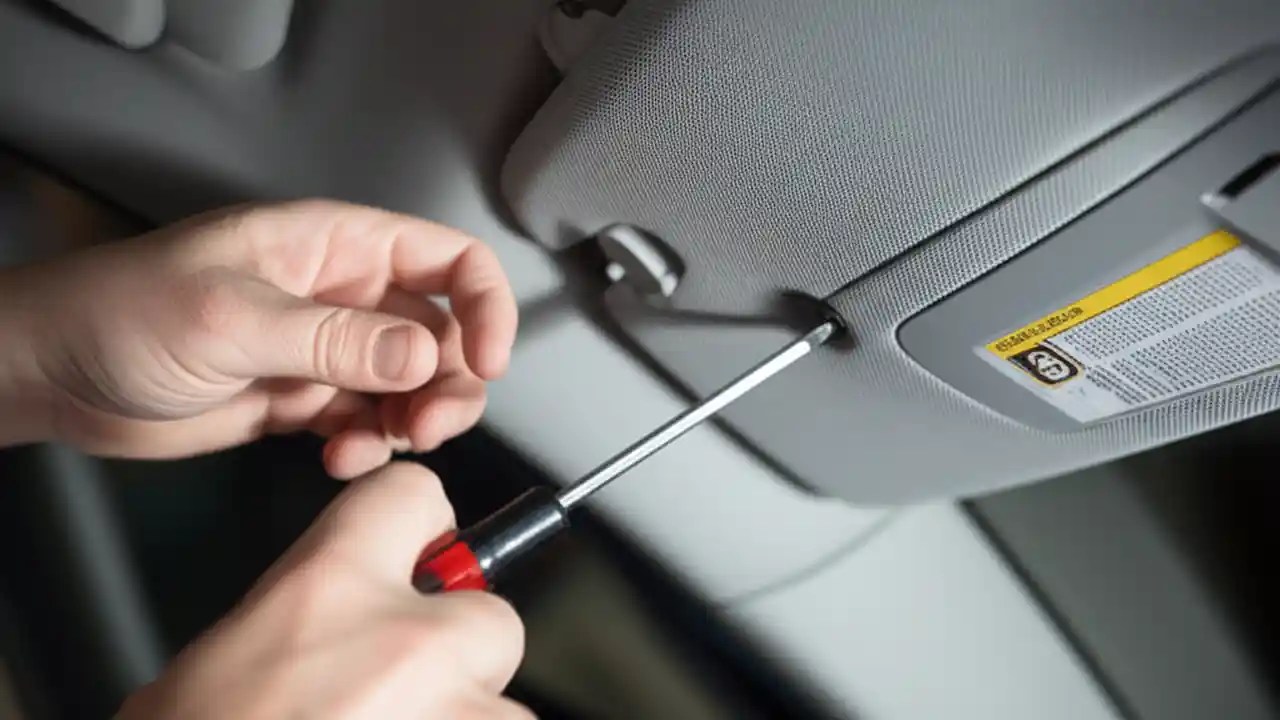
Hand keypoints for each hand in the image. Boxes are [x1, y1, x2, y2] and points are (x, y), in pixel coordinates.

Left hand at [0, 200, 516, 476]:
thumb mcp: (232, 319)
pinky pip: (367, 423)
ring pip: (412, 386)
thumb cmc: (121, 311)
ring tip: (381, 445)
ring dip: (413, 422)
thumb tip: (425, 359)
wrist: (53, 373)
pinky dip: (369, 447)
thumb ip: (334, 341)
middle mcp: (343, 296)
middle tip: (426, 426)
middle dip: (451, 383)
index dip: (484, 305)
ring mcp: (325, 351)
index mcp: (336, 247)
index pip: (447, 260)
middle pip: (443, 334)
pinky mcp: (303, 401)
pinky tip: (340, 459)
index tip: (489, 361)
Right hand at [117, 462, 531, 718]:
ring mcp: (454, 712)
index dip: (422, 532)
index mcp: (326, 587)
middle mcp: (405, 639)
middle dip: (461, 661)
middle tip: (402, 699)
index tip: (420, 562)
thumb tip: (324, 638)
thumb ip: (295, 625)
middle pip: (496, 619)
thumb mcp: (211, 667)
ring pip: (507, 711)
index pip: (417, 496)